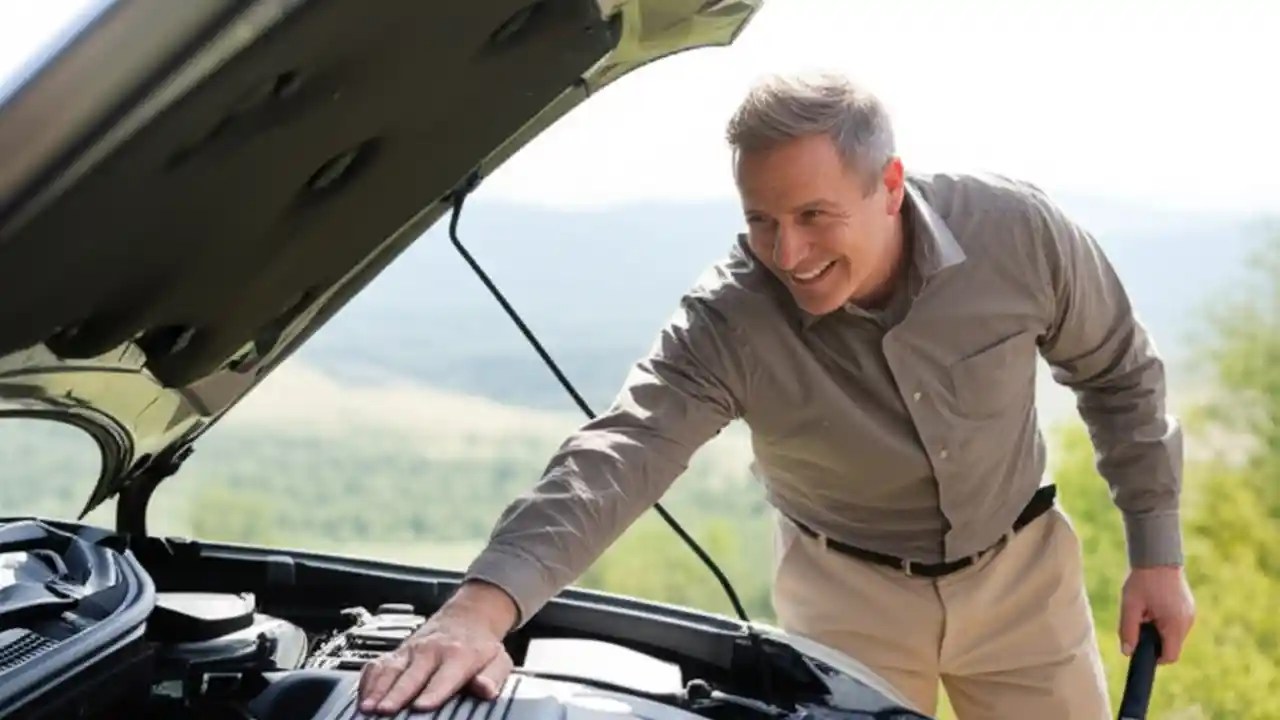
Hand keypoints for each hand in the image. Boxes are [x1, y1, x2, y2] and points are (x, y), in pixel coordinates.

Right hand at [358, 581, 517, 714]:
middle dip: (397, 693)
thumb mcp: (499, 660)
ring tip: (367, 708)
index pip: (444, 677)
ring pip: (390, 669)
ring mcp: (411, 651)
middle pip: (411, 675)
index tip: (422, 706)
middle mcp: (431, 652)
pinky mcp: (398, 652)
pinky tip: (362, 697)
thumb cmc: (481, 646)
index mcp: (459, 656)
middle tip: (385, 710)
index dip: (432, 692)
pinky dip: (367, 680)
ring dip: (377, 688)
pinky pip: (377, 664)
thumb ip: (493, 677)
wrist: (469, 615)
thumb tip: (485, 689)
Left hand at [1119, 565, 1194, 663]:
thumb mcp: (1130, 605)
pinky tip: (1153, 606)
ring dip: (1158, 630)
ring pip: (1173, 634)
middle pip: (1171, 646)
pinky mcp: (1188, 608)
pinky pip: (1175, 623)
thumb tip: (1127, 652)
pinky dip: (1164, 621)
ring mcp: (1190, 614)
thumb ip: (1128, 630)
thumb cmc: (1143, 580)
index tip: (1140, 648)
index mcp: (1175, 625)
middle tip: (1139, 622)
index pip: (1170, 656)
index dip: (1154, 657)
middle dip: (1154, 640)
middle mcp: (1187, 622)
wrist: (1158, 556)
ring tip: (1145, 611)